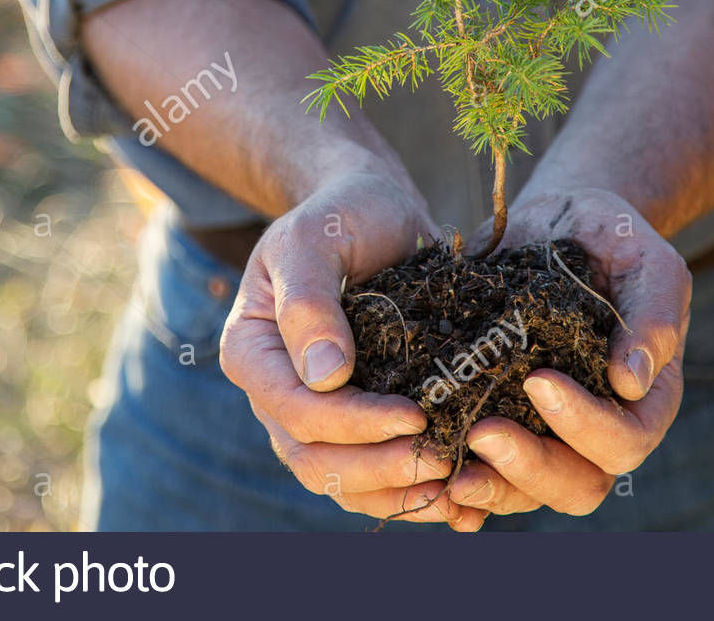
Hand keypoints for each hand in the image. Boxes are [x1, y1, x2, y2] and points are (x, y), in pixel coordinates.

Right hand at [219, 169, 488, 530]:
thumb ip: (310, 301)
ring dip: (398, 494)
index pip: (296, 411)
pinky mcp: (353, 420)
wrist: (368, 211)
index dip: (354, 423)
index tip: (414, 415)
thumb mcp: (315, 240)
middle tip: (442, 460)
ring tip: (458, 491)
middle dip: (380, 469)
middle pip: (316, 461)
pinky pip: (372, 476)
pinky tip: (461, 502)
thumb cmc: (338, 214)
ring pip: (344, 482)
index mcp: (252, 351)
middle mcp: (276, 393)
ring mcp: (313, 413)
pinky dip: (411, 495)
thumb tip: (325, 377)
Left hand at [449, 187, 691, 516]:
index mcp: (643, 401)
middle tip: (480, 432)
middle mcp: (596, 429)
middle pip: (576, 486)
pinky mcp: (499, 417)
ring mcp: (545, 431)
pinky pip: (482, 467)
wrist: (558, 222)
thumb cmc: (610, 237)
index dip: (583, 425)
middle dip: (528, 467)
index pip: (623, 441)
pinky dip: (454, 474)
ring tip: (442, 458)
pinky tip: (423, 458)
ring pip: (524, 490)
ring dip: (486, 484)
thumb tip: (632, 382)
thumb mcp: (647, 260)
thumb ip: (654, 314)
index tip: (538, 381)